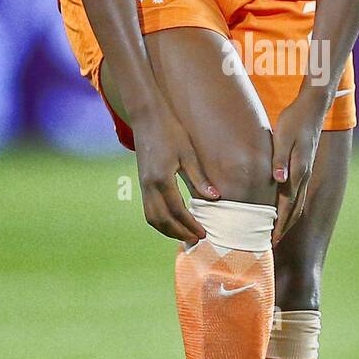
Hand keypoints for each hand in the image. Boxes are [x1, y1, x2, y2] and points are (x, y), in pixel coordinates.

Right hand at [133, 112, 218, 242]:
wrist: (147, 117)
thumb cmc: (171, 131)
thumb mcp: (188, 153)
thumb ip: (200, 178)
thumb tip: (215, 198)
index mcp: (161, 178)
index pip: (177, 210)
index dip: (190, 224)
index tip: (204, 234)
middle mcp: (149, 185)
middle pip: (162, 220)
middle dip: (179, 233)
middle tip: (197, 241)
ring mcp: (143, 185)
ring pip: (152, 218)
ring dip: (168, 230)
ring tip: (185, 236)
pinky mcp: (142, 183)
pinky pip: (148, 210)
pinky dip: (160, 221)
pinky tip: (174, 222)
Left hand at [271, 91, 326, 245]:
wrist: (312, 108)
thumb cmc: (294, 120)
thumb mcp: (283, 137)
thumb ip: (280, 158)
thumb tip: (278, 179)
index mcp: (298, 170)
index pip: (288, 204)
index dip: (280, 224)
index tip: (271, 240)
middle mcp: (304, 175)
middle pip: (295, 209)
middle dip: (284, 228)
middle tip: (272, 245)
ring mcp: (306, 172)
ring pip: (298, 203)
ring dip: (288, 220)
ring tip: (277, 233)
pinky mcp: (304, 167)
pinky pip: (298, 193)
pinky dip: (290, 207)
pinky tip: (282, 209)